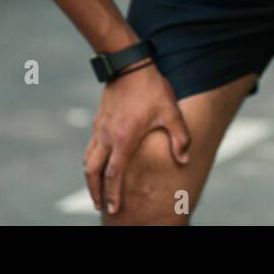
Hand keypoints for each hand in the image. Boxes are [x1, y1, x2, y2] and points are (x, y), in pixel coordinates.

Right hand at [82, 62, 191, 215]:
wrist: (129, 65)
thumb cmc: (152, 89)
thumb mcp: (171, 112)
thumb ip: (180, 138)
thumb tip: (184, 160)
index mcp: (123, 140)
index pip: (114, 175)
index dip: (112, 194)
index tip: (114, 209)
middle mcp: (107, 137)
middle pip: (93, 172)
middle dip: (95, 191)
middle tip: (99, 205)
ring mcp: (100, 128)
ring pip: (88, 159)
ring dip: (91, 177)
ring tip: (96, 189)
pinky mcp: (98, 120)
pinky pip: (90, 146)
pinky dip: (92, 160)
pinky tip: (99, 163)